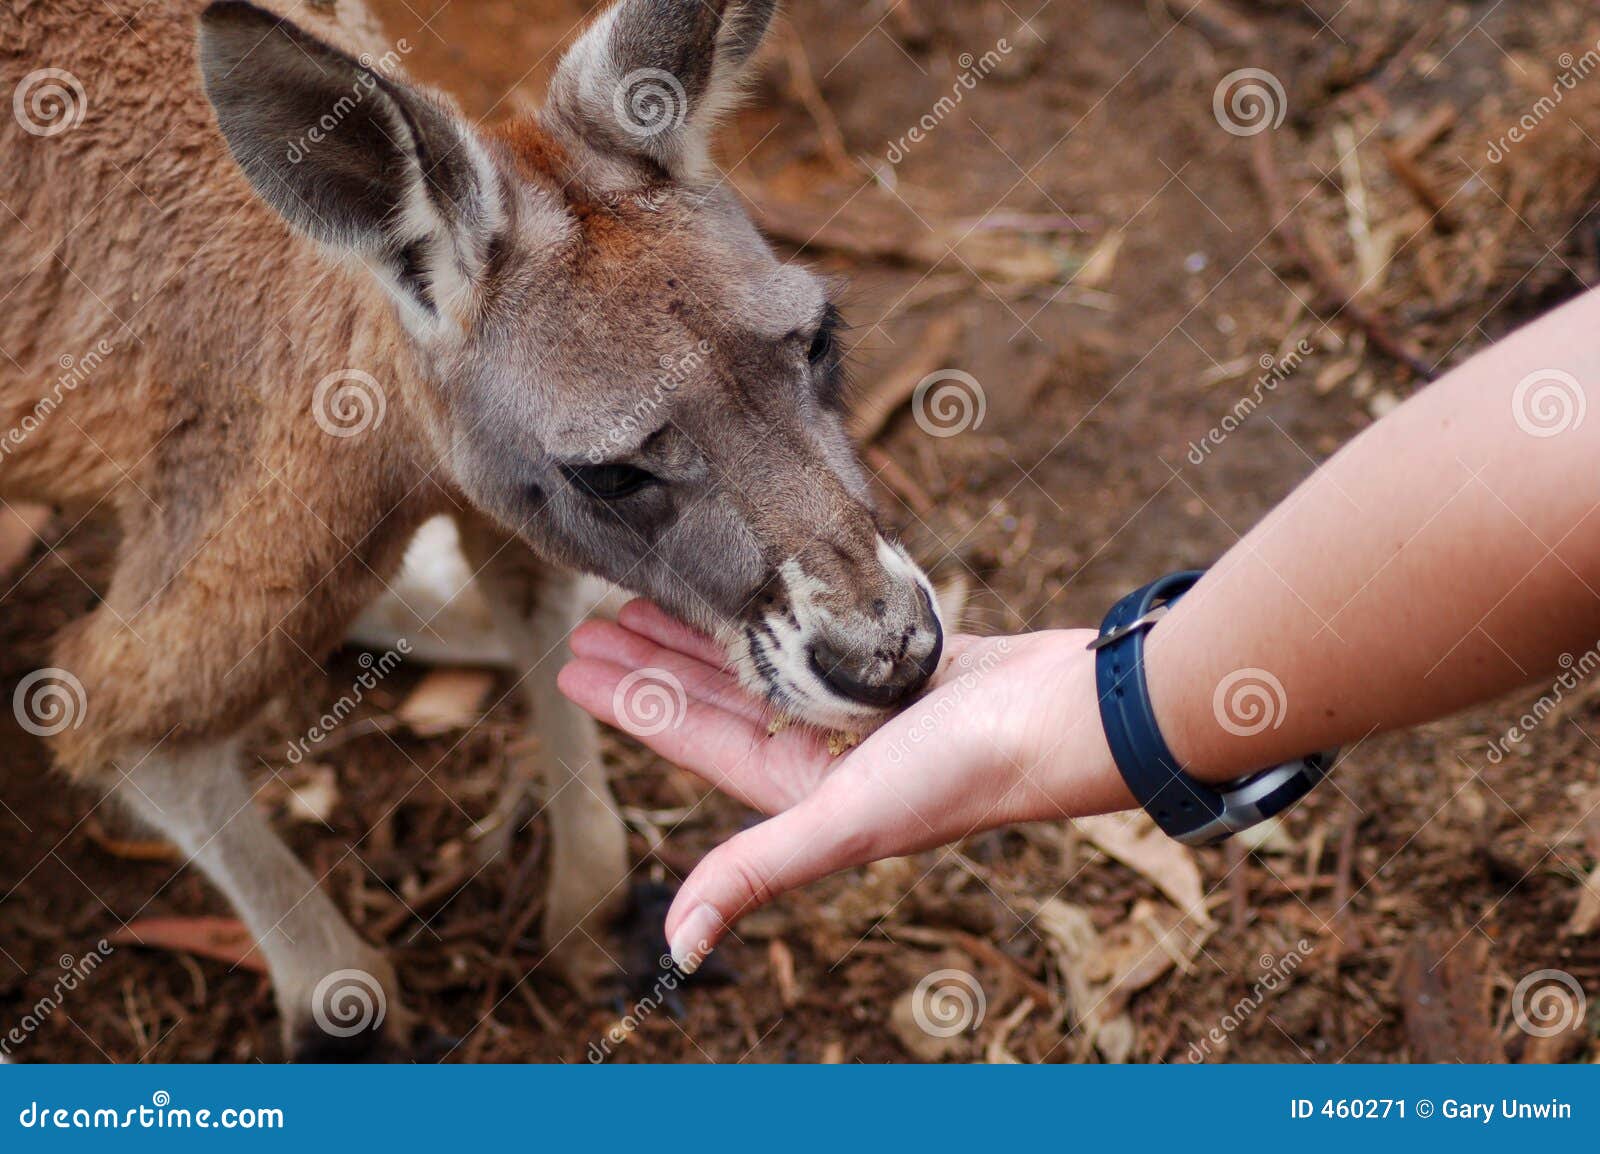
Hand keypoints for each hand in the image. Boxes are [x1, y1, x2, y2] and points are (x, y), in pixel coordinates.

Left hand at [557, 600, 1130, 970]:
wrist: (1064, 716)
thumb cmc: (963, 773)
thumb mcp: (843, 822)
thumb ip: (756, 872)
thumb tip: (675, 948)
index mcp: (796, 784)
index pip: (689, 735)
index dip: (629, 702)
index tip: (573, 663)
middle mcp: (820, 745)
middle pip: (712, 694)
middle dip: (651, 659)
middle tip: (590, 616)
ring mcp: (859, 699)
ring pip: (759, 654)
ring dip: (703, 627)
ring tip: (649, 589)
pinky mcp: (896, 655)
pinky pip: (814, 625)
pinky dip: (776, 600)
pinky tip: (751, 575)